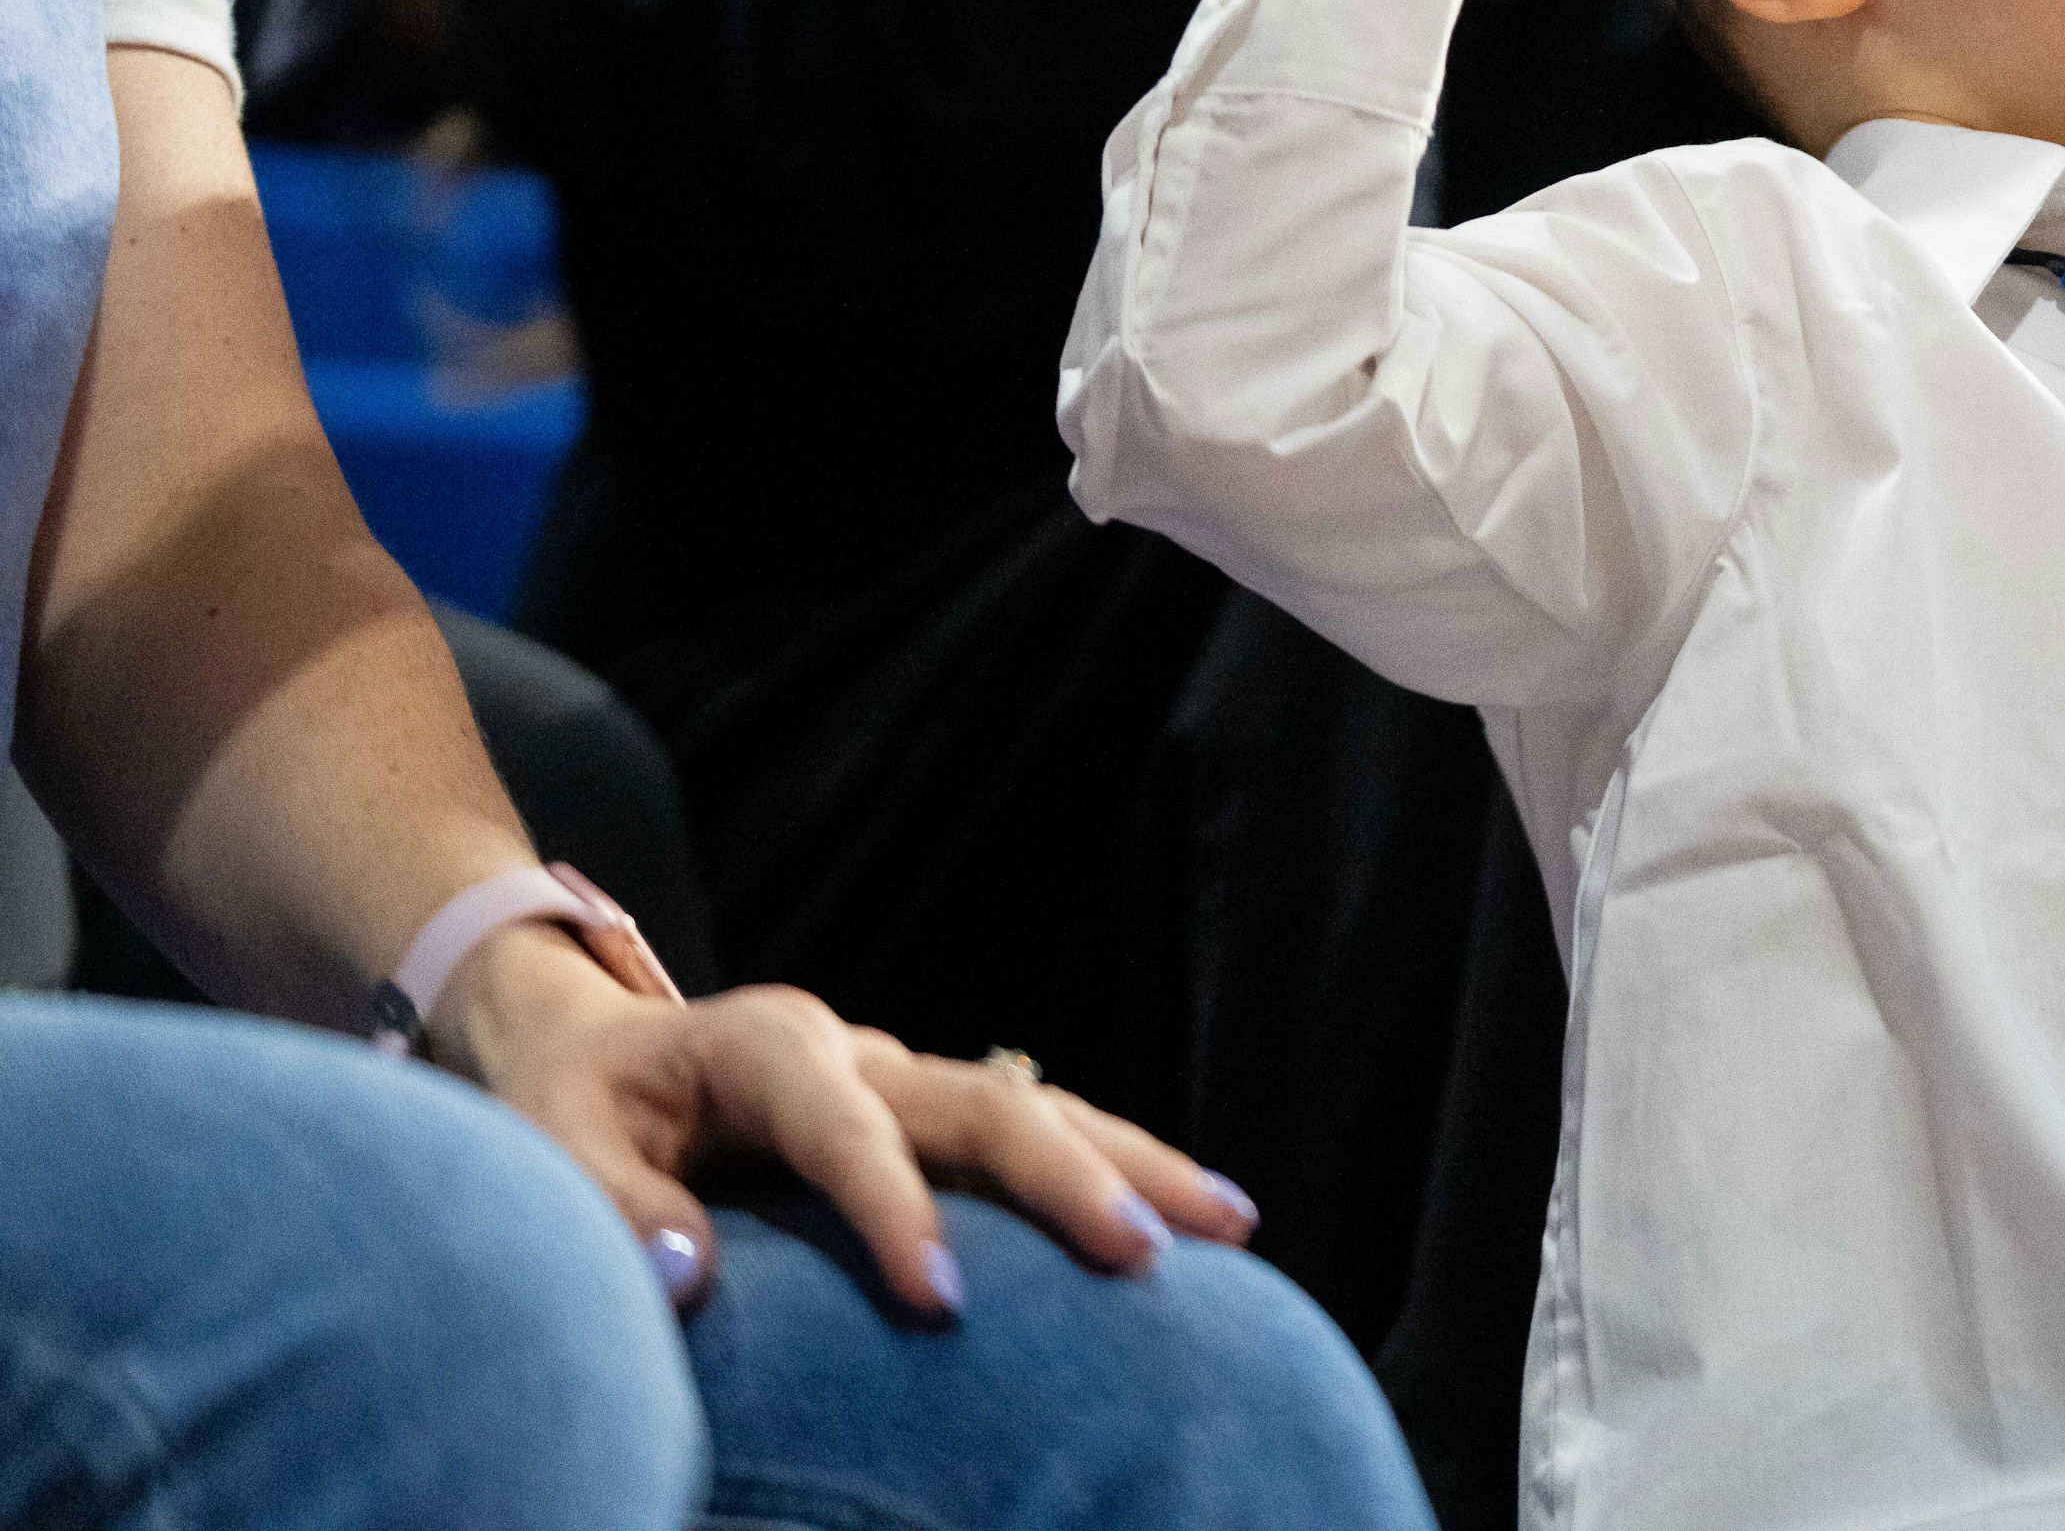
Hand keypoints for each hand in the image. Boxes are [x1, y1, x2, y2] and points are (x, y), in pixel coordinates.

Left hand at [429, 924, 1250, 1317]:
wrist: (581, 1042)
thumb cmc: (566, 1110)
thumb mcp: (550, 1152)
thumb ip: (613, 1213)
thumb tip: (691, 1279)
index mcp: (767, 1046)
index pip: (849, 1129)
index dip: (896, 1212)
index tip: (943, 1305)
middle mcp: (858, 1049)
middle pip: (990, 1103)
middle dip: (1072, 1177)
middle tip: (1142, 1255)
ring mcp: (905, 1075)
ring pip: (1042, 1108)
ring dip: (1133, 1166)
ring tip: (1230, 1226)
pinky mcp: (927, 1111)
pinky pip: (1038, 1132)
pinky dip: (1114, 1170)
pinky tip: (1186, 1220)